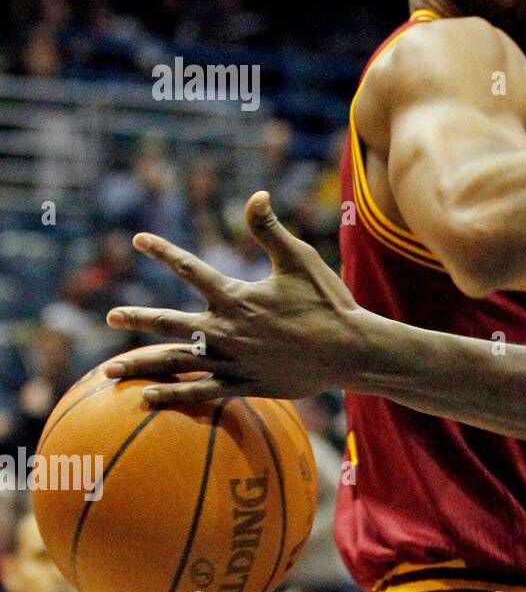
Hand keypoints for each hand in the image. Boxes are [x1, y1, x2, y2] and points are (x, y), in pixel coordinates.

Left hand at [103, 192, 367, 405]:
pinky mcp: (245, 384)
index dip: (162, 251)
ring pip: (176, 362)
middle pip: (169, 323)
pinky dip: (173, 393)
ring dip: (140, 364)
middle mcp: (226, 329)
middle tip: (111, 317)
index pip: (190, 269)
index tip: (139, 240)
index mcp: (236, 296)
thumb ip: (270, 229)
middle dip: (137, 319)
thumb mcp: (298, 260)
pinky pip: (200, 392)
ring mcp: (233, 361)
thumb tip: (255, 195)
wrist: (349, 351)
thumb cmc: (328, 303)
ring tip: (109, 370)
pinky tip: (149, 397)